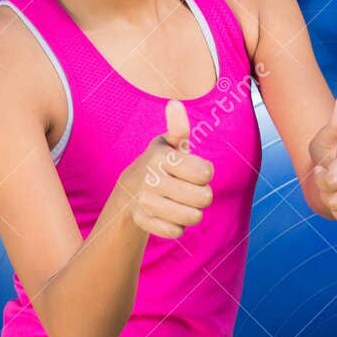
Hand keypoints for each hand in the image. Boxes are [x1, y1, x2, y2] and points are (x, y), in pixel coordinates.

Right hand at [125, 99, 214, 240]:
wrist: (129, 190)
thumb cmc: (160, 163)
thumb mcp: (169, 143)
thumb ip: (178, 127)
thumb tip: (174, 103)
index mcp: (162, 157)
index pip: (206, 173)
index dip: (205, 173)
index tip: (192, 169)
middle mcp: (150, 179)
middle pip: (204, 198)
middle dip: (202, 195)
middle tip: (188, 188)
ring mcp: (144, 202)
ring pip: (193, 217)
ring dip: (192, 212)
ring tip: (180, 201)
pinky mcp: (142, 221)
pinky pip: (176, 232)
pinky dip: (178, 226)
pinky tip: (168, 214)